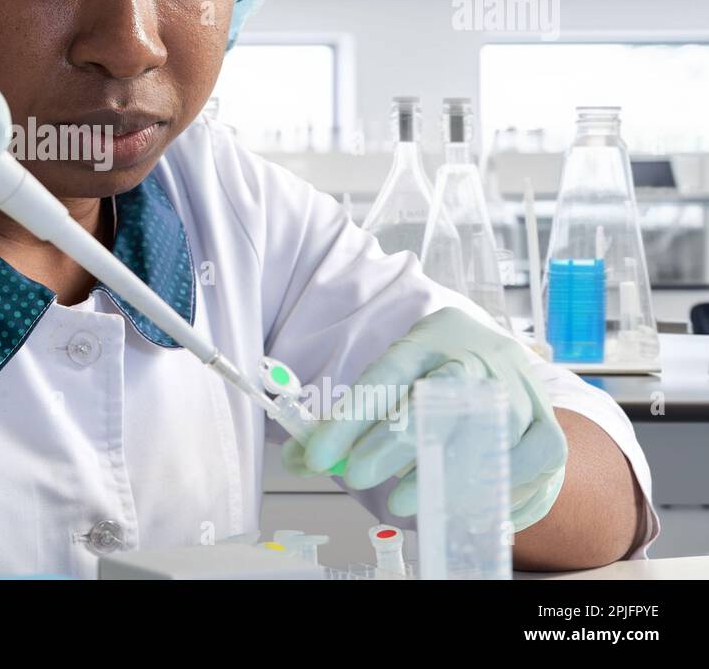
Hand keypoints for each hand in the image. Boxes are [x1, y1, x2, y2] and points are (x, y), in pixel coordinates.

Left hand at [281, 307, 567, 530]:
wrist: (493, 353)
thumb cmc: (427, 377)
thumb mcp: (384, 379)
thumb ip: (342, 422)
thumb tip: (299, 461)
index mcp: (430, 341)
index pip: (387, 374)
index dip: (350, 417)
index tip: (318, 454)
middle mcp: (481, 363)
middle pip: (440, 399)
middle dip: (392, 442)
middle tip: (354, 476)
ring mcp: (522, 397)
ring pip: (487, 434)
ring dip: (441, 473)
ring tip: (401, 501)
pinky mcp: (549, 434)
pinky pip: (528, 466)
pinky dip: (495, 493)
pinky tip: (461, 507)